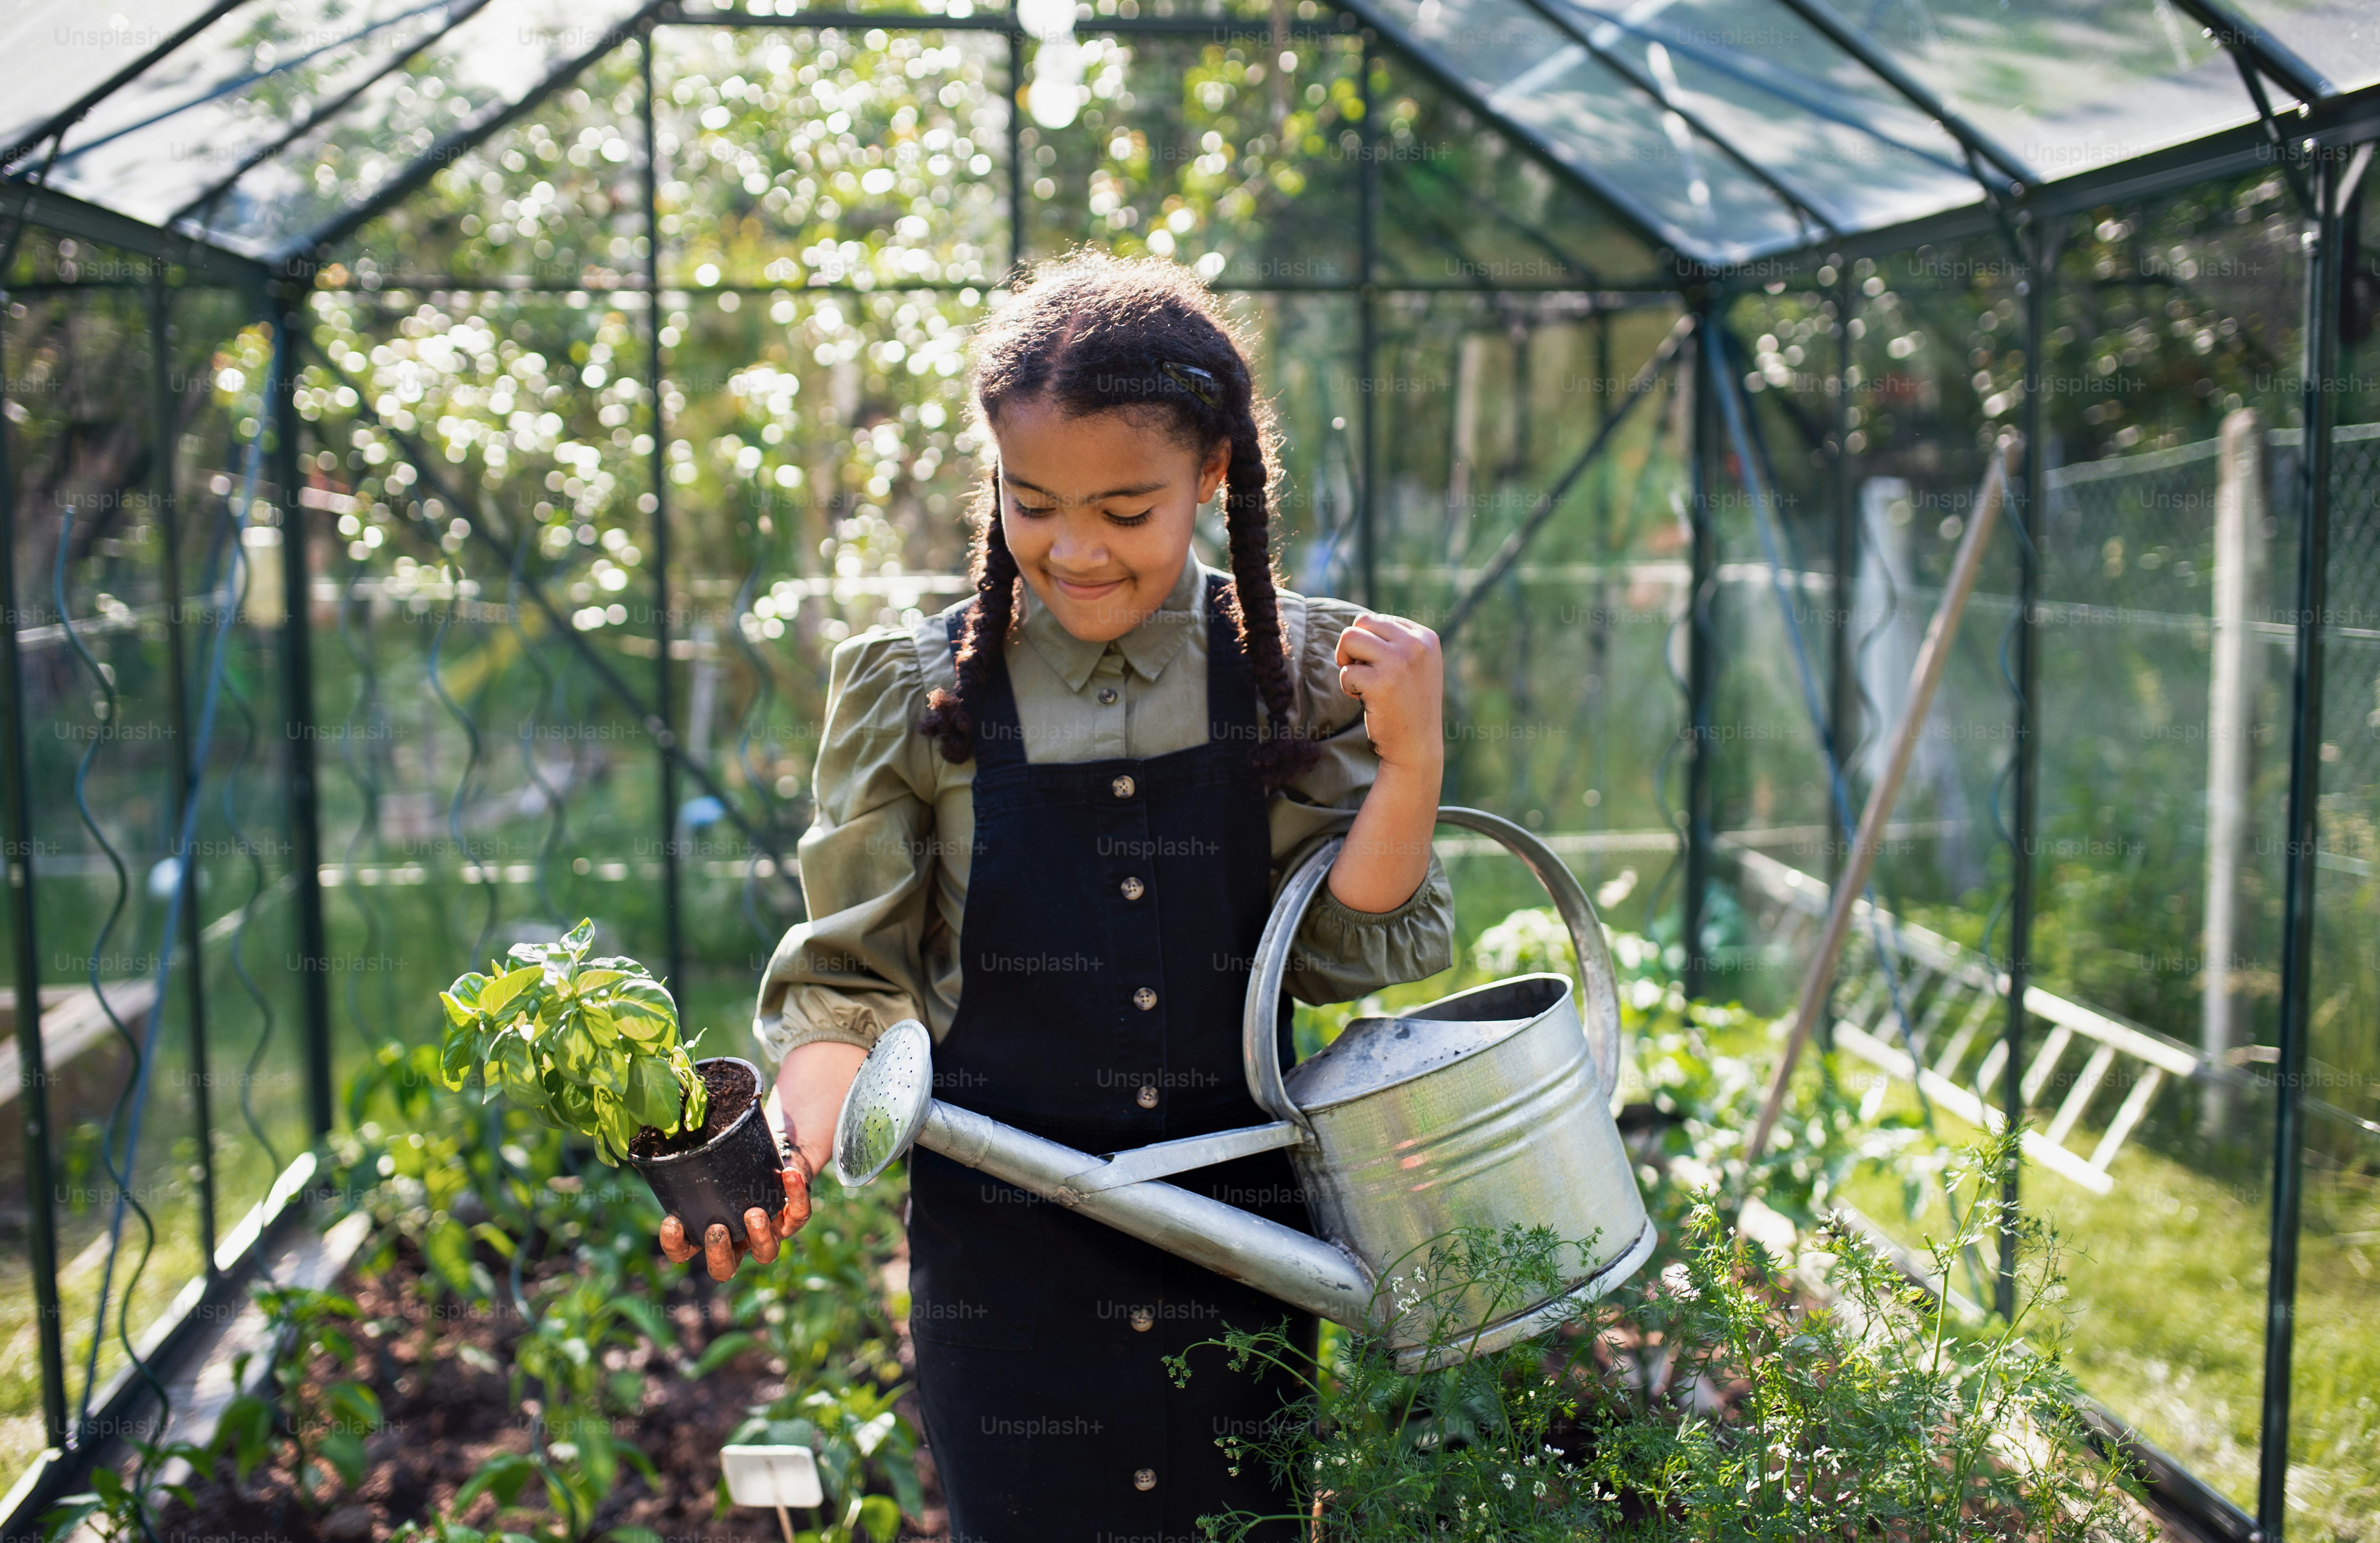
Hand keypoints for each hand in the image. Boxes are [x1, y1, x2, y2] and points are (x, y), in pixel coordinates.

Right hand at [658, 1148, 812, 1280]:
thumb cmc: (738, 1161)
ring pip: (766, 1253)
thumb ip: (697, 1156)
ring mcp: (767, 1234)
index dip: (676, 1246)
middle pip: (726, 1268)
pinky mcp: (793, 1219)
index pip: (684, 1252)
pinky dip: (796, 1195)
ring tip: (754, 1212)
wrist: (777, 1154)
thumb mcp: (716, 1161)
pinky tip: (789, 1173)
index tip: (673, 1221)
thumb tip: (671, 1131)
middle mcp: (738, 1241)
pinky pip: (799, 1213)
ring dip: (759, 1235)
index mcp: (709, 1233)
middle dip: (719, 1253)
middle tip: (717, 1228)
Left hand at [1334, 612, 1442, 771]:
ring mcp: (1400, 661)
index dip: (1369, 645)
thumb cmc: (1408, 705)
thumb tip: (1359, 621)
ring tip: (1363, 684)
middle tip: (1364, 674)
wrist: (1416, 747)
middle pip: (1361, 623)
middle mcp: (1416, 645)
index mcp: (1426, 637)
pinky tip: (1366, 701)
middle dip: (1353, 648)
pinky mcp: (1381, 682)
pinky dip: (1348, 687)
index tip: (1383, 670)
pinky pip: (1345, 671)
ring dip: (1348, 663)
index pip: (1377, 620)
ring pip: (1348, 638)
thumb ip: (1394, 641)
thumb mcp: (1414, 665)